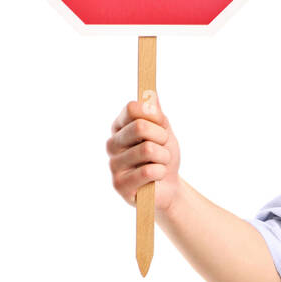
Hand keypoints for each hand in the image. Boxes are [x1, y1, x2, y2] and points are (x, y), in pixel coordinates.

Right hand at [106, 89, 181, 214]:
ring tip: (160, 164)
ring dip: (164, 157)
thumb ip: (156, 114)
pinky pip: (149, 171)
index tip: (161, 125)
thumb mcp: (164, 132)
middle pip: (141, 127)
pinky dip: (161, 173)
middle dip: (162, 137)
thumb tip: (150, 94)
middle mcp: (112, 144)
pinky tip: (156, 178)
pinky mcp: (119, 185)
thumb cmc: (164, 157)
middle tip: (163, 147)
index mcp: (119, 127)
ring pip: (148, 150)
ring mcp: (113, 165)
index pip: (132, 108)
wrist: (169, 187)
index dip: (153, 115)